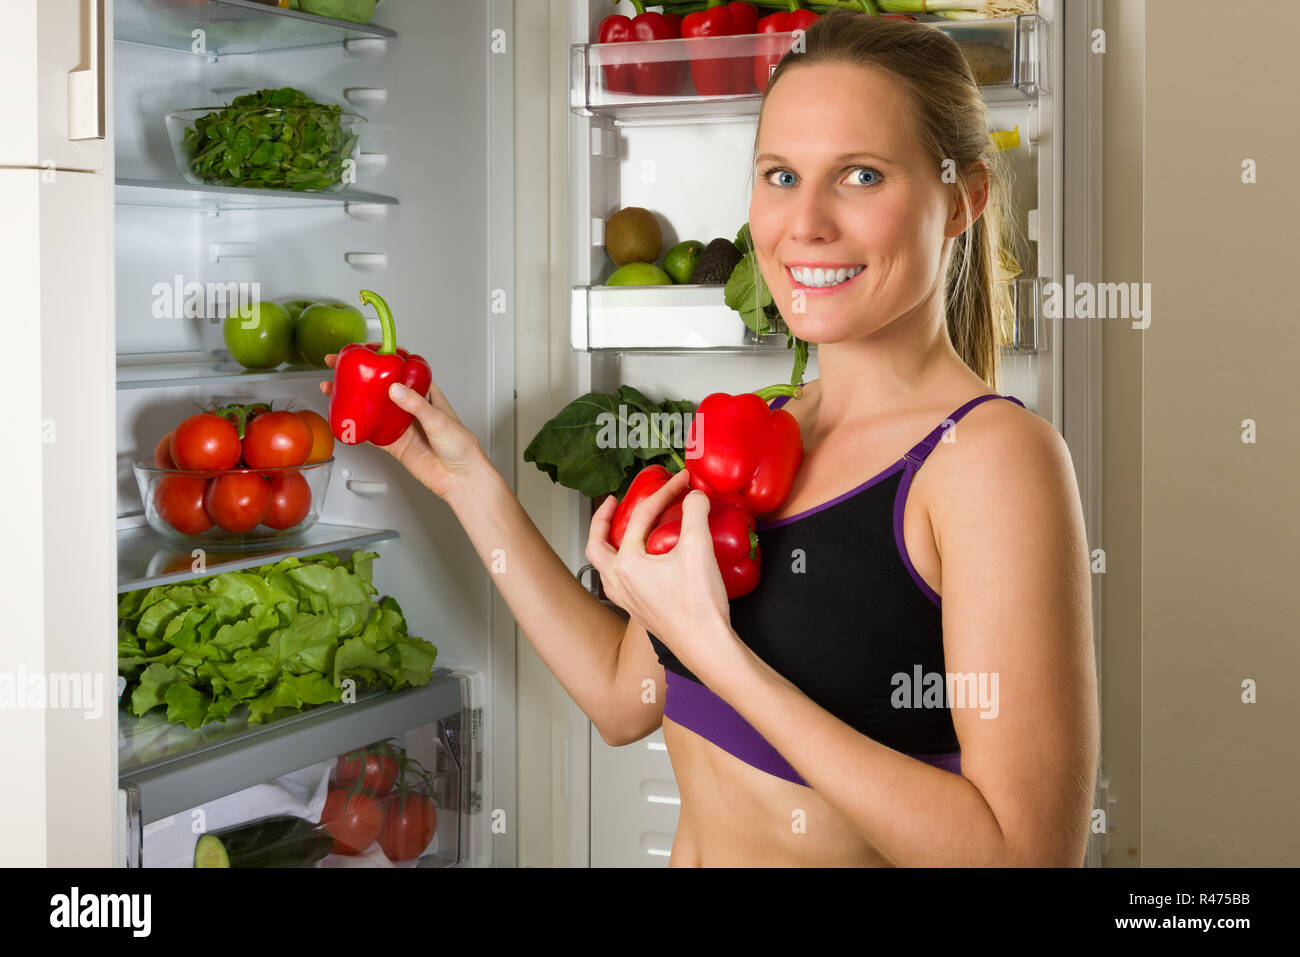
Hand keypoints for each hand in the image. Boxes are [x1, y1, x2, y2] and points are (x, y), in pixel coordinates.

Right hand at [319, 352, 484, 500]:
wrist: (460, 479)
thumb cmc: (461, 447)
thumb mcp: (440, 420)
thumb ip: (417, 405)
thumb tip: (396, 389)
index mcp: (426, 394)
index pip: (402, 369)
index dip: (384, 358)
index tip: (367, 350)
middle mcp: (411, 407)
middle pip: (380, 387)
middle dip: (359, 375)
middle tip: (338, 364)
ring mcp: (400, 425)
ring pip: (371, 407)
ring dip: (352, 398)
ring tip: (332, 387)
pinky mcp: (393, 444)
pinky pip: (370, 432)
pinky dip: (355, 425)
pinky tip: (342, 418)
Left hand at [586, 471, 734, 681]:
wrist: (706, 647)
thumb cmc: (698, 606)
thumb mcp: (699, 548)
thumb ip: (695, 512)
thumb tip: (695, 496)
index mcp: (626, 564)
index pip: (642, 517)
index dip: (664, 493)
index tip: (681, 482)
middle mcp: (618, 583)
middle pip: (597, 545)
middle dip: (602, 520)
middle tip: (614, 502)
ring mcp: (627, 600)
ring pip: (605, 566)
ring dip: (609, 544)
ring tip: (624, 531)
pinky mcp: (640, 611)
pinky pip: (619, 583)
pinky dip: (623, 566)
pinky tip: (644, 564)